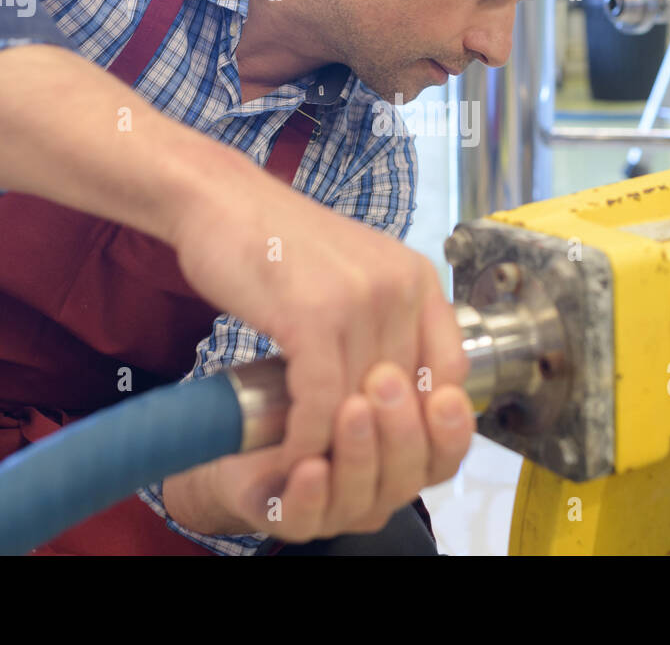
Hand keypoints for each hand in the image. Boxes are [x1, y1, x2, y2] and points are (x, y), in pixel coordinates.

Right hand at [167, 158, 471, 534]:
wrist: (218, 200)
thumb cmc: (275, 243)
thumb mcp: (351, 275)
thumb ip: (382, 323)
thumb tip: (397, 394)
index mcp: (417, 276)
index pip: (451, 369)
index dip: (425, 418)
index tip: (392, 443)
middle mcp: (400, 286)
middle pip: (406, 395)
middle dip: (373, 439)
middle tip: (344, 467)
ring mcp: (361, 299)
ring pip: (363, 405)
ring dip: (336, 447)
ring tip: (314, 468)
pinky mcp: (314, 316)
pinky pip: (322, 402)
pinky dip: (306, 437)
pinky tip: (289, 451)